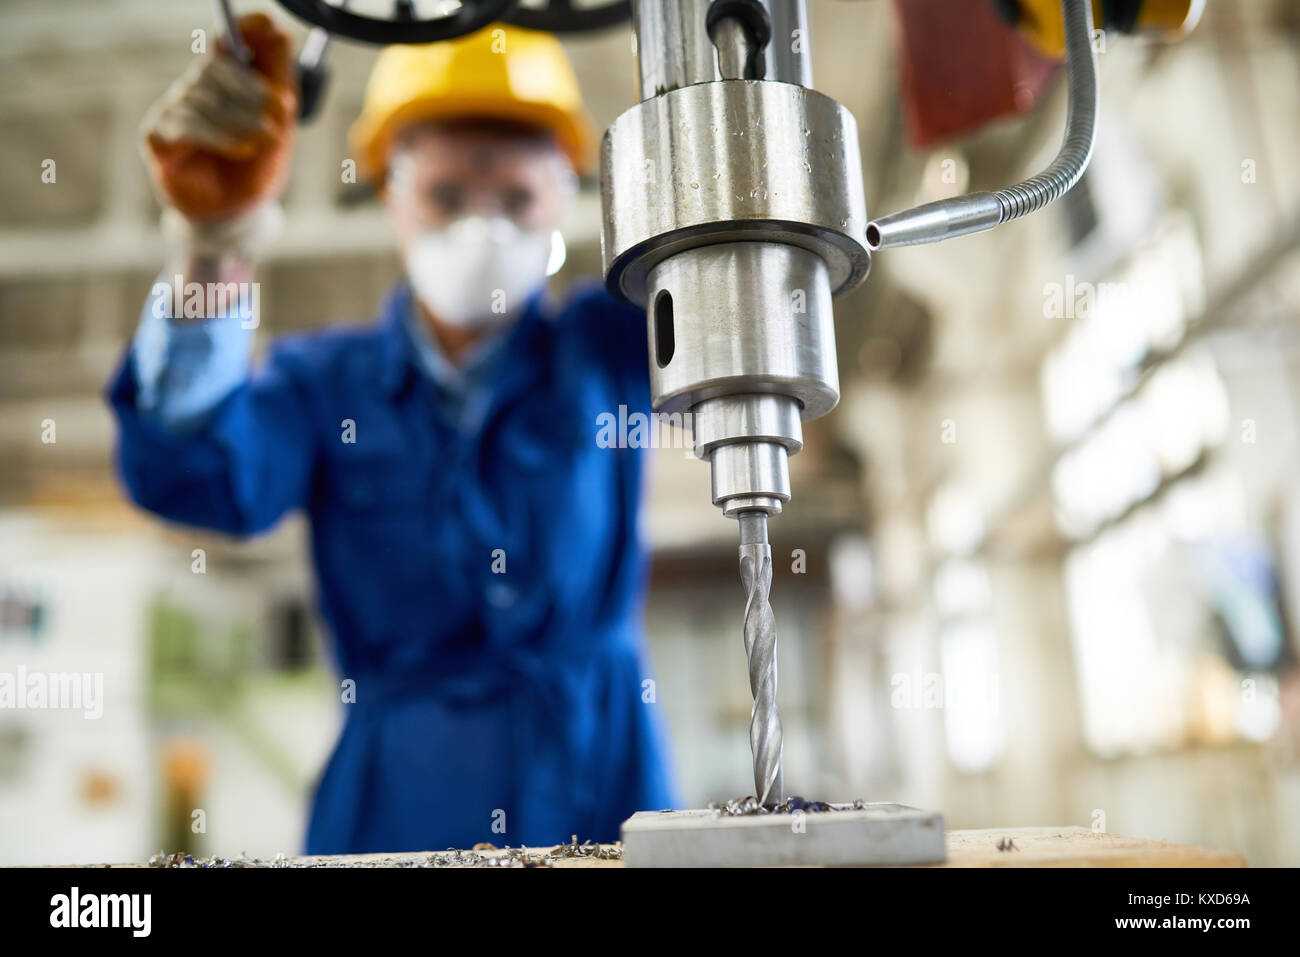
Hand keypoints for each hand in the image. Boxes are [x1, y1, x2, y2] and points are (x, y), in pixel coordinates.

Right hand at [141, 13, 297, 222]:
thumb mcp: (278, 121)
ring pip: (201, 97)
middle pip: (214, 68)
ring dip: (240, 120)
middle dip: (252, 91)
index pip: (229, 39)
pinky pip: (185, 125)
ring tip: (264, 142)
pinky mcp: (157, 136)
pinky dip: (218, 136)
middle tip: (279, 115)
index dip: (246, 30)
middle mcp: (194, 87)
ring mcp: (172, 110)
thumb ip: (279, 75)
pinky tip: (241, 149)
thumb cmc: (257, 163)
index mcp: (225, 78)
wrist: (239, 210)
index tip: (266, 27)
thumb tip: (275, 27)